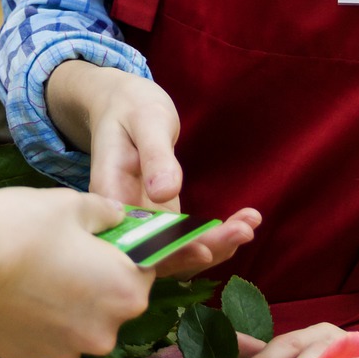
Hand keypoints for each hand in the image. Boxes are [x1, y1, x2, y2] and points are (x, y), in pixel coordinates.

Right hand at [0, 186, 155, 357]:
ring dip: (67, 302)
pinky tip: (15, 293)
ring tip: (33, 272)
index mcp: (126, 291)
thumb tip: (118, 215)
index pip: (145, 267)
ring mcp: (66, 351)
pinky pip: (44, 335)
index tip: (103, 237)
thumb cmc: (22, 225)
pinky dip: (36, 319)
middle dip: (96, 278)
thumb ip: (105, 212)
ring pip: (78, 322)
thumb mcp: (70, 203)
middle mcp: (105, 331)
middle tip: (64, 251)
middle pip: (112, 300)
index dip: (126, 248)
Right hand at [45, 61, 261, 275]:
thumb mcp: (146, 121)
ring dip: (214, 246)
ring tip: (249, 224)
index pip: (135, 239)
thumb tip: (165, 193)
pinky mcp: (158, 218)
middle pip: (158, 253)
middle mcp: (120, 217)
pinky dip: (214, 235)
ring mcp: (140, 221)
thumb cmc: (132, 107)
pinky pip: (184, 238)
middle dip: (203, 250)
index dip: (167, 253)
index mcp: (109, 196)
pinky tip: (244, 221)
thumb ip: (154, 156)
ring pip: (175, 250)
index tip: (204, 250)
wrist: (123, 104)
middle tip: (244, 231)